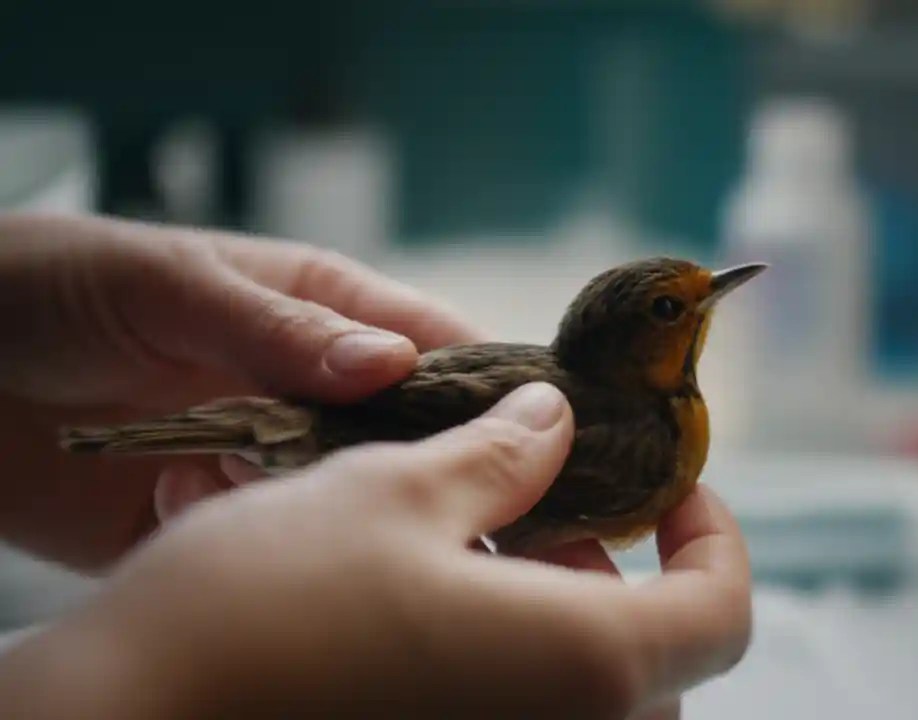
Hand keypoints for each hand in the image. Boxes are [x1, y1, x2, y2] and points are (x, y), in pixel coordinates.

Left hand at [0, 212, 479, 568]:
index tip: (539, 436)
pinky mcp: (213, 522)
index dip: (500, 392)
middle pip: (416, 444)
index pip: (446, 351)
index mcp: (329, 315)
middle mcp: (314, 394)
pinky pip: (263, 548)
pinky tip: (175, 499)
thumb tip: (395, 363)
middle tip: (446, 505)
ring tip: (254, 482)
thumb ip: (278, 325)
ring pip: (347, 507)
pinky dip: (237, 538)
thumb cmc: (62, 287)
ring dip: (320, 510)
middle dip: (434, 474)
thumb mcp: (170, 284)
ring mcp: (268, 461)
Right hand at [0, 384, 751, 718]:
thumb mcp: (394, 493)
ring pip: (581, 693)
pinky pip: (516, 719)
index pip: (723, 608)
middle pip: (653, 656)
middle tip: (542, 502)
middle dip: (613, 569)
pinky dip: (505, 663)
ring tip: (469, 538)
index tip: (667, 484)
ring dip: (554, 613)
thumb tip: (555, 423)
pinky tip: (427, 601)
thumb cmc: (261, 609)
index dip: (711, 533)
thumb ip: (498, 458)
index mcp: (586, 667)